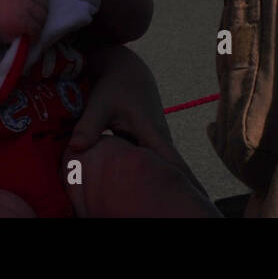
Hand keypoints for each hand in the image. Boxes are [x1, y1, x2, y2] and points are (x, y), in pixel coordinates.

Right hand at [0, 0, 47, 42]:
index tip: (40, 4)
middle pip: (43, 4)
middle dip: (41, 15)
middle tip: (33, 23)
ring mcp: (24, 7)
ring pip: (42, 18)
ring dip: (38, 26)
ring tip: (30, 31)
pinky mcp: (24, 21)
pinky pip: (37, 29)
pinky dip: (35, 36)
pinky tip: (29, 39)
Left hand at [67, 46, 206, 193]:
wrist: (124, 67)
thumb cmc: (115, 83)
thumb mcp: (100, 102)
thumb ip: (88, 126)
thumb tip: (75, 149)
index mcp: (152, 133)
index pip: (174, 164)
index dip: (188, 182)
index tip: (202, 199)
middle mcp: (158, 139)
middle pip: (170, 170)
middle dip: (179, 189)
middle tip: (180, 211)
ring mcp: (153, 140)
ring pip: (159, 166)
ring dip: (164, 182)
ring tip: (165, 207)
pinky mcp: (145, 140)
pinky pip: (148, 161)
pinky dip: (147, 173)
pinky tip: (146, 189)